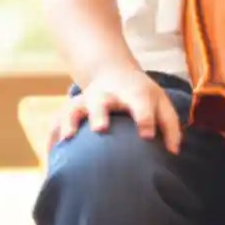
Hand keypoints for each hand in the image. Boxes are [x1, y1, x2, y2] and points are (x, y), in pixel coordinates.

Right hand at [49, 67, 182, 154]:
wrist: (112, 71)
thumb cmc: (141, 95)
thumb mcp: (161, 102)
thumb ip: (170, 126)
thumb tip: (172, 152)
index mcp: (132, 93)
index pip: (140, 102)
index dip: (144, 118)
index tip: (147, 136)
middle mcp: (107, 95)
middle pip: (101, 101)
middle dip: (99, 114)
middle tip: (100, 129)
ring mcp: (86, 100)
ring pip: (74, 108)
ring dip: (70, 121)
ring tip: (68, 138)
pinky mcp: (72, 108)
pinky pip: (57, 121)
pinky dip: (53, 136)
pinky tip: (52, 153)